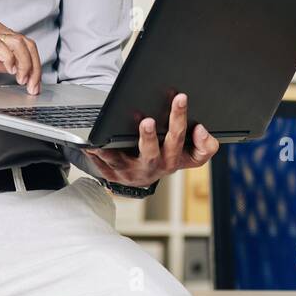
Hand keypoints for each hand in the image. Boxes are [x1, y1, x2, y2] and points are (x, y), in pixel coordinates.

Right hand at [0, 19, 42, 95]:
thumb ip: (1, 62)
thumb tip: (21, 73)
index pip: (25, 44)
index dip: (35, 64)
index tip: (34, 83)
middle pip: (26, 43)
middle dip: (35, 67)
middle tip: (33, 86)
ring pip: (18, 43)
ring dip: (26, 64)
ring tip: (23, 80)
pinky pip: (0, 46)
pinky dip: (10, 59)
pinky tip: (11, 71)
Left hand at [82, 92, 220, 188]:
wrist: (145, 176)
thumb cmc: (168, 155)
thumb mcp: (191, 153)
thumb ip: (205, 144)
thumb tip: (201, 129)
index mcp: (176, 160)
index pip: (194, 152)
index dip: (199, 139)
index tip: (194, 119)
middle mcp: (156, 168)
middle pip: (153, 153)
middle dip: (150, 138)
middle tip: (147, 121)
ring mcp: (133, 173)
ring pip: (123, 162)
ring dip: (115, 151)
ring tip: (105, 140)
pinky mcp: (114, 175)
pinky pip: (102, 165)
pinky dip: (95, 155)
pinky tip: (90, 143)